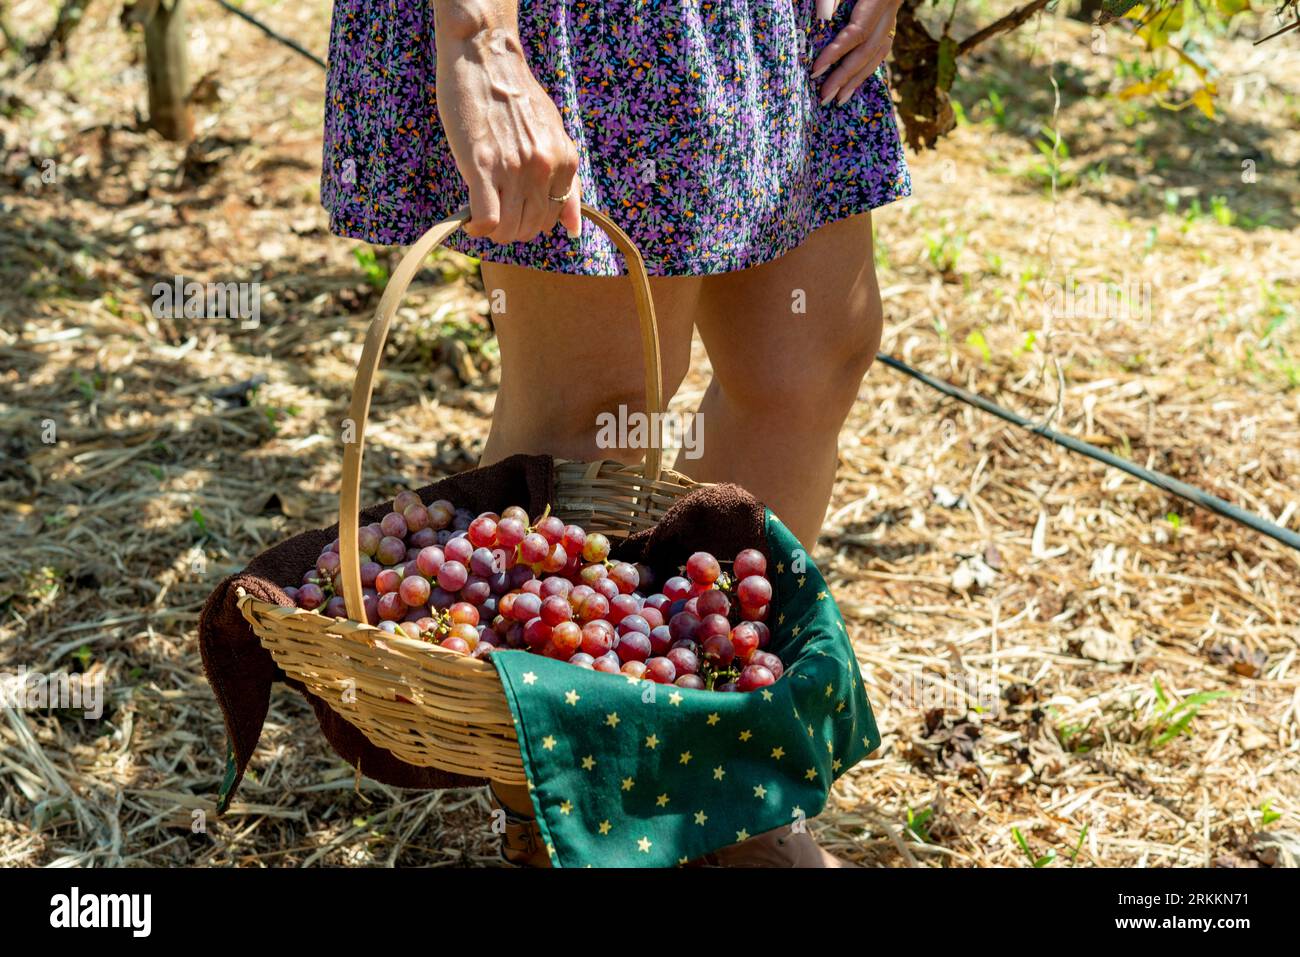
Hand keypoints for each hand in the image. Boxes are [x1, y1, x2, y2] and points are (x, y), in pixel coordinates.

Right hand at [434, 0, 580, 242]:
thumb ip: (568, 182)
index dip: (530, 221)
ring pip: (508, 230)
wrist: (486, 58)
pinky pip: (486, 220)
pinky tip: (468, 219)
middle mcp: (544, 168)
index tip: (513, 210)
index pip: (551, 219)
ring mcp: (515, 169)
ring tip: (481, 214)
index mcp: (564, 162)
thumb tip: (575, 229)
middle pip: (530, 229)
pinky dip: (476, 228)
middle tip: (495, 213)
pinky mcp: (483, 167)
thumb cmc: (515, 96)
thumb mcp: (554, 135)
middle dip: (511, 230)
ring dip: (493, 232)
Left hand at [811, 0, 901, 106]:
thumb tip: (822, 17)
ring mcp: (892, 14)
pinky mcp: (890, 19)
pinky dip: (867, 69)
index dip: (836, 53)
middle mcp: (889, 7)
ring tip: (837, 100)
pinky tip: (854, 85)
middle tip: (823, 96)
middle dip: (844, 76)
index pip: (856, 32)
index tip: (815, 69)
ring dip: (856, 79)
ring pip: (877, 53)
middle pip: (867, 50)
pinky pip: (881, 49)